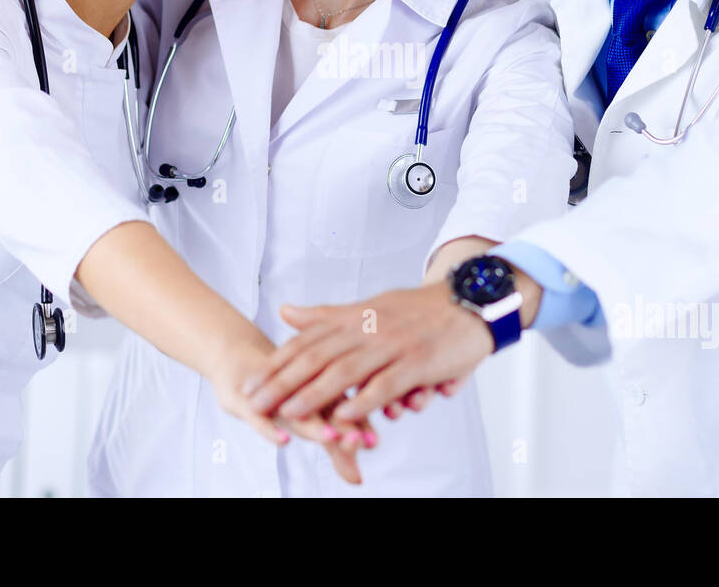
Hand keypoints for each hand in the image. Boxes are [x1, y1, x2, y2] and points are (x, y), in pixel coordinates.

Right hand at [206, 334, 373, 484]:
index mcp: (322, 388)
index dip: (360, 424)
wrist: (236, 351)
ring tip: (331, 438)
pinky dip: (271, 429)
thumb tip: (358, 481)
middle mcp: (301, 387)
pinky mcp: (245, 399)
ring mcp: (272, 392)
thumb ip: (336, 452)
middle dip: (344, 425)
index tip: (373, 442)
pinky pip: (259, 416)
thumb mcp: (309, 418)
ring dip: (315, 423)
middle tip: (361, 441)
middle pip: (326, 406)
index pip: (344, 407)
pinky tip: (284, 441)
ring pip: (295, 406)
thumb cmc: (285, 390)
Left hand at [243, 282, 492, 423]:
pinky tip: (345, 414)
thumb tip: (286, 312)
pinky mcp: (417, 362)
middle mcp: (368, 329)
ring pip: (346, 371)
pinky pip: (387, 382)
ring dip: (315, 393)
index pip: (307, 341)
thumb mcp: (367, 308)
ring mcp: (392, 345)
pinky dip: (365, 399)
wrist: (467, 305)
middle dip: (283, 381)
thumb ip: (326, 315)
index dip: (277, 363)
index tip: (250, 382)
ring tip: (288, 412)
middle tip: (254, 401)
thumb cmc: (417, 311)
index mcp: (354, 318)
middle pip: (318, 356)